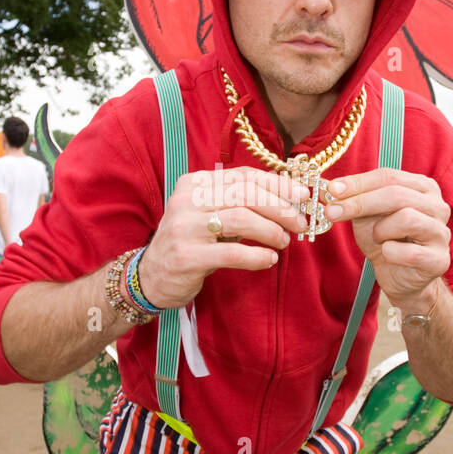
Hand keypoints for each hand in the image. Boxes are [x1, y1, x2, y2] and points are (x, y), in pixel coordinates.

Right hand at [138, 167, 311, 308]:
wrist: (151, 276)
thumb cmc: (190, 243)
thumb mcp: (209, 214)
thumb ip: (239, 203)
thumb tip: (287, 198)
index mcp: (195, 183)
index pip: (242, 176)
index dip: (276, 184)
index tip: (301, 195)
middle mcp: (187, 200)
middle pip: (244, 195)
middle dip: (279, 207)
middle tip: (299, 222)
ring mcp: (185, 227)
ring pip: (241, 219)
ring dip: (270, 230)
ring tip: (285, 241)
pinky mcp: (187, 256)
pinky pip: (232, 253)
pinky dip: (256, 256)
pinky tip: (269, 259)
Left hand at [324, 167, 450, 306]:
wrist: (400, 277)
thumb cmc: (385, 240)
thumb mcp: (365, 216)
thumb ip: (350, 199)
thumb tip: (324, 186)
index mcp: (422, 187)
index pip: (388, 176)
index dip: (358, 182)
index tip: (331, 190)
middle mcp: (438, 205)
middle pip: (397, 194)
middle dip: (360, 203)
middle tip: (332, 212)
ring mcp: (442, 232)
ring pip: (407, 218)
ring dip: (381, 230)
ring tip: (377, 239)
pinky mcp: (440, 259)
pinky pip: (410, 252)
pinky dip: (390, 253)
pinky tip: (387, 255)